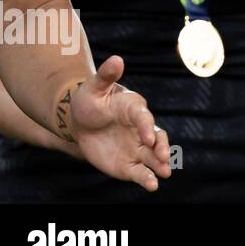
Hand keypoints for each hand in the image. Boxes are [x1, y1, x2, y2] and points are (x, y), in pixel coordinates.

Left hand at [65, 55, 170, 190]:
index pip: (144, 118)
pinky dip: (147, 179)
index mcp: (135, 109)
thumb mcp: (93, 87)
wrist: (80, 122)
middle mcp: (141, 129)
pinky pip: (140, 172)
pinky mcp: (129, 163)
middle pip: (157, 138)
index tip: (148, 137)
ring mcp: (137, 147)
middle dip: (162, 147)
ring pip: (153, 157)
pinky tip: (152, 185)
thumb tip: (116, 59)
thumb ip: (106, 76)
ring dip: (160, 165)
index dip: (146, 127)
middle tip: (163, 157)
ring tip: (164, 173)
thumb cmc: (89, 101)